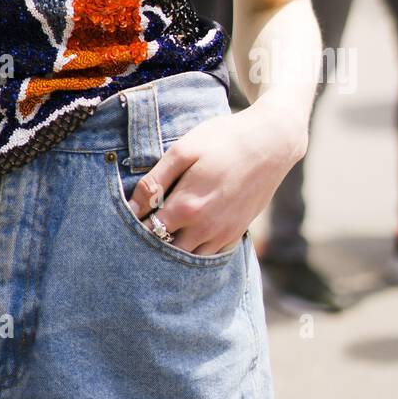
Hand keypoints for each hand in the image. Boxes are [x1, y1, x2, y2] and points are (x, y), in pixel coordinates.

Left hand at [126, 96, 306, 256]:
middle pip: (166, 251)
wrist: (270, 143)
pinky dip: (195, 251)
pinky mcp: (237, 234)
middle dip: (150, 242)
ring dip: (172, 249)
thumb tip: (132, 207)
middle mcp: (204, 228)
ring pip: (188, 258)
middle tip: (141, 226)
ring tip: (162, 230)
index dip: (134, 228)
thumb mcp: (184, 151)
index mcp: (186, 207)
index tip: (126, 218)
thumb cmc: (222, 140)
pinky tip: (187, 235)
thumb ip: (156, 180)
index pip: (148, 233)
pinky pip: (210, 256)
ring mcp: (223, 234)